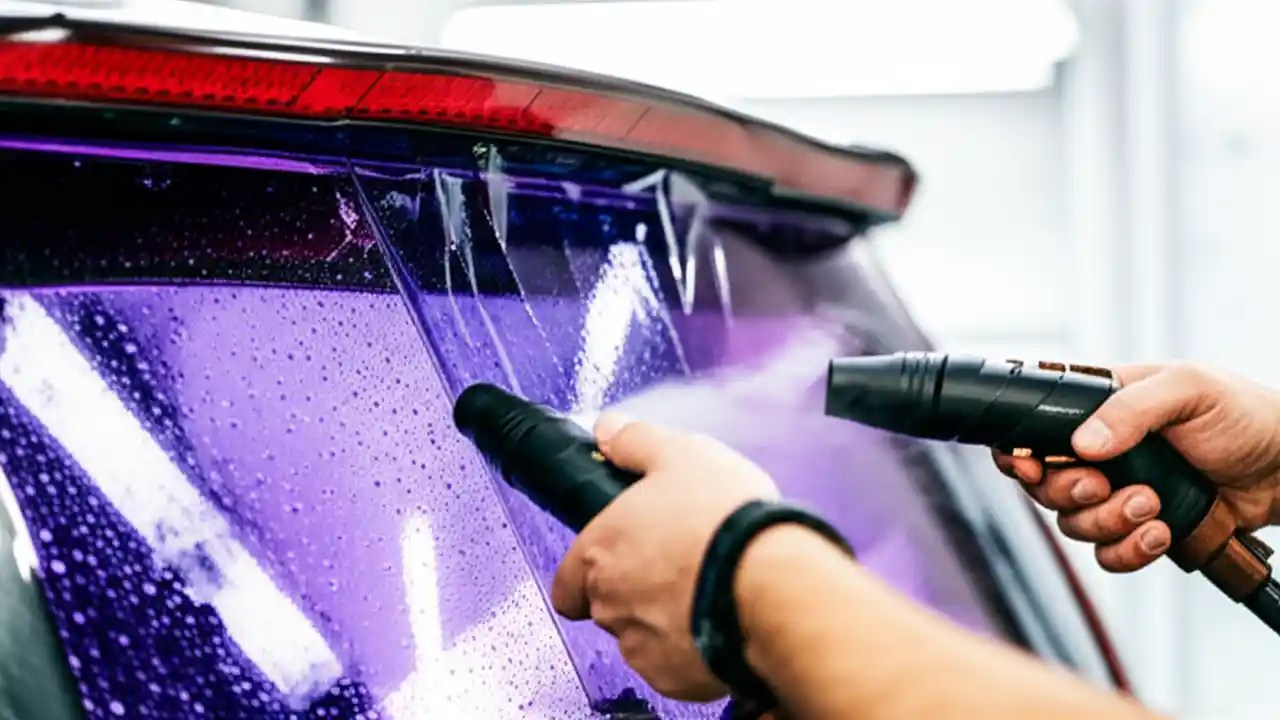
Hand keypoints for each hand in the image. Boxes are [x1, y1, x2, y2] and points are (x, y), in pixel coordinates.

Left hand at [550, 414, 779, 701]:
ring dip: (664, 619)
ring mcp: (641, 644)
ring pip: (640, 637)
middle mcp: (611, 602)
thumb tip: (608, 430)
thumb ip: (636, 442)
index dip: (589, 571)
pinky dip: (692, 648)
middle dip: (637, 590)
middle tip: (680, 564)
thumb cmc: (726, 520)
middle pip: (607, 605)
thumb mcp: (681, 454)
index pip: (567, 580)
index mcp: (600, 550)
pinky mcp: (676, 677)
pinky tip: (720, 620)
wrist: (775, 585)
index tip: (620, 559)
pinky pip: (676, 665)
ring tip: (707, 591)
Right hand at [994, 362, 1279, 571]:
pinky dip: (1129, 551)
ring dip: (1109, 522)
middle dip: (1072, 494)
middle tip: (1105, 486)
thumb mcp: (1188, 389)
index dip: (1020, 455)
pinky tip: (1162, 532)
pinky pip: (1107, 554)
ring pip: (1074, 524)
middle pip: (1045, 486)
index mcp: (1099, 407)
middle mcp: (1099, 451)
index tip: (1033, 469)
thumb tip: (1083, 442)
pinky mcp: (1140, 527)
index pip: (1033, 431)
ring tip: (1152, 506)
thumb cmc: (1245, 415)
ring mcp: (1117, 491)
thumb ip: (1131, 409)